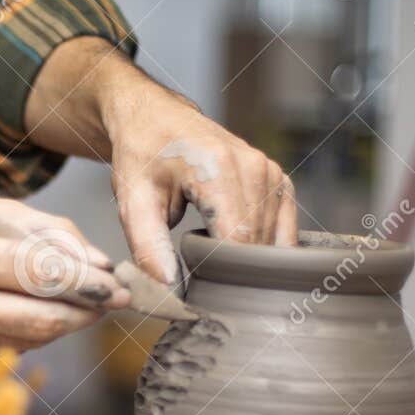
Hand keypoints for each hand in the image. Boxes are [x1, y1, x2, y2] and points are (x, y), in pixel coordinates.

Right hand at [0, 190, 126, 364]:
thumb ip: (50, 237)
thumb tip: (97, 265)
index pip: (44, 278)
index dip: (89, 285)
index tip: (118, 285)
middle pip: (43, 320)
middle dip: (85, 312)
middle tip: (111, 300)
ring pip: (31, 340)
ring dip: (61, 323)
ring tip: (72, 300)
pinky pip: (9, 350)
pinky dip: (30, 333)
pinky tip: (27, 311)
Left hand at [25, 38, 298, 284]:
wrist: (154, 118)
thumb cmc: (141, 156)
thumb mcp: (132, 202)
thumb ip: (148, 247)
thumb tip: (170, 290)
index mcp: (217, 168)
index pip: (238, 241)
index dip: (223, 277)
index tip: (202, 297)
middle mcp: (253, 166)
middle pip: (258, 244)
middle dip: (234, 274)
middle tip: (204, 288)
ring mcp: (270, 172)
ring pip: (273, 241)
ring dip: (248, 262)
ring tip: (213, 264)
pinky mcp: (278, 180)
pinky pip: (283, 229)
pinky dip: (263, 248)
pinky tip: (235, 252)